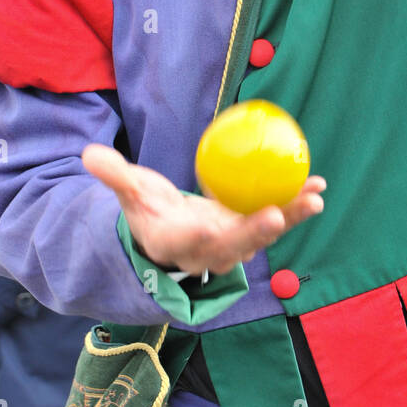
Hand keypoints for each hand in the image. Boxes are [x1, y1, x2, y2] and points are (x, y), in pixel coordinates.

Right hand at [81, 141, 325, 276]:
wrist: (170, 234)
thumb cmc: (147, 210)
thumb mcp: (130, 192)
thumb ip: (115, 176)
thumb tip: (89, 154)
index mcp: (173, 243)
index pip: (184, 243)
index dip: (196, 238)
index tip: (206, 226)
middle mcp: (207, 252)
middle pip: (233, 246)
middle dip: (255, 233)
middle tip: (275, 214)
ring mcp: (234, 244)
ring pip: (263, 234)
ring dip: (291, 217)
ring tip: (314, 197)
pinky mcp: (252, 231)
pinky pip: (277, 218)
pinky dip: (297, 204)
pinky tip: (317, 184)